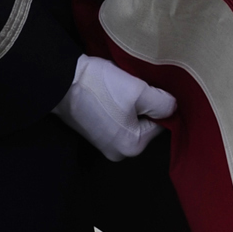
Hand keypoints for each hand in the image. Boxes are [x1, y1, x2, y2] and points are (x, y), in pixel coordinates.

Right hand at [54, 54, 176, 160]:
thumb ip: (164, 103)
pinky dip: (116, 104)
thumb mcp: (140, 91)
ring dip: (130, 102)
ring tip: (119, 88)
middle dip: (144, 104)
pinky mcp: (93, 130)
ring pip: (130, 118)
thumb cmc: (99, 87)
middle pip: (145, 123)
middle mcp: (118, 152)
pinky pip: (115, 117)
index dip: (159, 103)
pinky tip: (109, 91)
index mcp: (132, 147)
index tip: (150, 87)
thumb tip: (173, 107)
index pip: (161, 123)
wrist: (59, 79)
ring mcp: (103, 142)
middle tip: (134, 86)